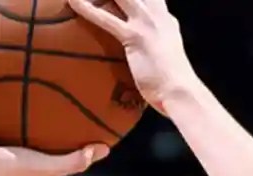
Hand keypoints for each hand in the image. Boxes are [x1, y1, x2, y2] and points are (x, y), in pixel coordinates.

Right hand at [0, 108, 108, 175]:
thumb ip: (75, 160)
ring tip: (0, 89)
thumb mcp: (50, 167)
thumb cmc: (12, 170)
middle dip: (23, 126)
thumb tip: (104, 149)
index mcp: (21, 170)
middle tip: (33, 102)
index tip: (62, 128)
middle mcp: (1, 160)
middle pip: (15, 140)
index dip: (52, 146)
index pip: (41, 158)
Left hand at [66, 0, 199, 112]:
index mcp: (165, 20)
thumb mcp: (168, 55)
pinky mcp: (134, 37)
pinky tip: (73, 1)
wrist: (179, 91)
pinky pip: (106, 19)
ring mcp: (146, 24)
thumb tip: (147, 52)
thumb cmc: (172, 82)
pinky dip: (87, 9)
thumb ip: (157, 46)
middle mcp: (157, 16)